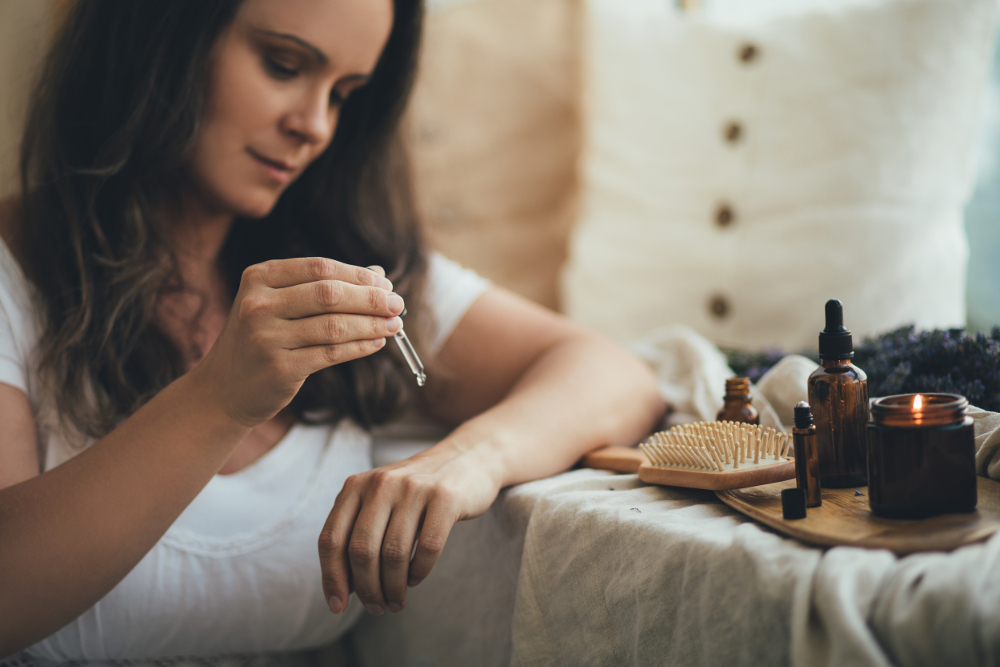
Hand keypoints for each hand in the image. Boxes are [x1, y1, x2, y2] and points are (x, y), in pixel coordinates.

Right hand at [196, 257, 403, 426]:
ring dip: (372, 325)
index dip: (358, 275)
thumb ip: (323, 288)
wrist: (225, 388)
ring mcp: (266, 337)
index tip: (385, 285)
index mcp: (260, 277)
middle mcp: (259, 304)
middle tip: (397, 304)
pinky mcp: (279, 367)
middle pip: (330, 295)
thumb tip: (379, 278)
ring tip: (394, 324)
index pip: (320, 268)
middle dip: (371, 299)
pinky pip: (331, 353)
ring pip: (335, 326)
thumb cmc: (262, 339)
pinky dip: (360, 347)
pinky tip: (376, 343)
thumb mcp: (281, 304)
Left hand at [318, 443, 502, 614]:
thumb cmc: (416, 492)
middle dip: (366, 588)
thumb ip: (357, 534)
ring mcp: (414, 488)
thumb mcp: (379, 501)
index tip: (338, 606)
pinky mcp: (445, 498)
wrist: (466, 459)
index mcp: (356, 485)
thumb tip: (344, 589)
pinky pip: (427, 548)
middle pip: (362, 551)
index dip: (332, 578)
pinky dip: (419, 572)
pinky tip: (416, 578)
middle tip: (376, 607)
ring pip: (394, 554)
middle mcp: (381, 483)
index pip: (332, 539)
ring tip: (396, 601)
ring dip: (393, 587)